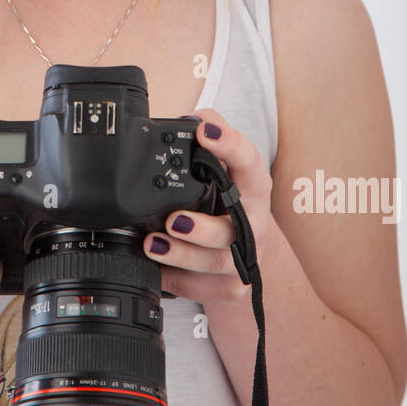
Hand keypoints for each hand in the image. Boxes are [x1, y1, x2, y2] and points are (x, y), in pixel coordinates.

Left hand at [142, 109, 276, 308]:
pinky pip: (197, 287)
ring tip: (152, 245)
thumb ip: (213, 138)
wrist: (248, 257)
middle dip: (204, 228)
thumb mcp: (228, 170)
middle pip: (235, 229)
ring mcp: (243, 261)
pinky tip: (155, 269)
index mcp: (254, 187)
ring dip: (182, 256)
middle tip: (173, 219)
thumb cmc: (230, 204)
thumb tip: (191, 117)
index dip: (230, 145)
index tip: (205, 131)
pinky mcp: (228, 288)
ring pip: (214, 263)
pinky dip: (172, 279)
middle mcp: (253, 225)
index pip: (250, 162)